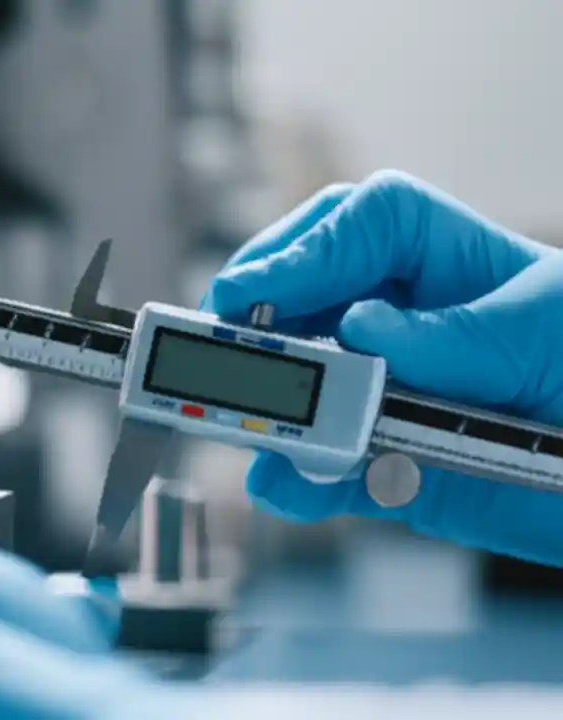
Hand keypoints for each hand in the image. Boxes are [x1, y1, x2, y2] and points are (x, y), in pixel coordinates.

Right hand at [203, 169, 562, 566]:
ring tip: (247, 426)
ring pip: (300, 385)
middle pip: (306, 295)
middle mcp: (406, 323)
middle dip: (260, 317)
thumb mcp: (549, 336)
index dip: (307, 247)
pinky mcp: (387, 464)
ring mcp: (388, 394)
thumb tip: (363, 328)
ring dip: (264, 405)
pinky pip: (324, 468)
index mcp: (453, 265)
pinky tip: (283, 484)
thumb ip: (463, 338)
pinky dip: (296, 479)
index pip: (367, 223)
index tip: (259, 288)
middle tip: (222, 343)